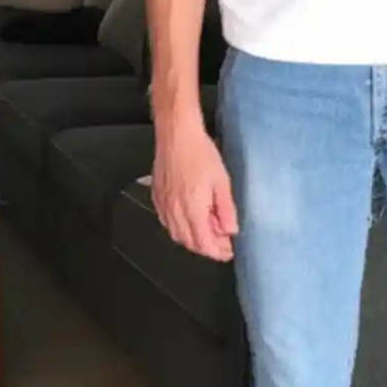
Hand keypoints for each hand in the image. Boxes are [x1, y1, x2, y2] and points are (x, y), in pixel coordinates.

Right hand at [151, 112, 237, 261]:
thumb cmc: (200, 154)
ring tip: (209, 232)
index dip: (217, 252)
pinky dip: (180, 228)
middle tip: (222, 243)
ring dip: (193, 239)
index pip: (204, 243)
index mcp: (192, 209)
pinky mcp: (156, 197)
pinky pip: (167, 222)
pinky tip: (190, 221)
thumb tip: (230, 230)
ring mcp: (163, 205)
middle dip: (207, 247)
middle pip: (189, 242)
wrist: (177, 135)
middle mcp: (175, 211)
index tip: (228, 251)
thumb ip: (226, 210)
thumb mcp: (222, 182)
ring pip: (176, 234)